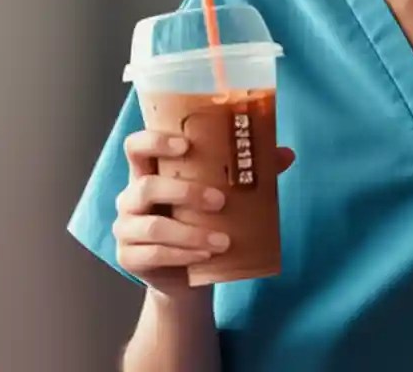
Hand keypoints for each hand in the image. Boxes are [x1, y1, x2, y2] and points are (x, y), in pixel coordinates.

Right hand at [113, 129, 294, 297]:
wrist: (188, 272)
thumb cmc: (200, 222)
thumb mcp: (220, 195)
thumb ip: (246, 172)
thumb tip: (286, 154)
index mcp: (148, 172)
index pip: (135, 146)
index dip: (154, 140)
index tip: (185, 144)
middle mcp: (131, 197)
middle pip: (146, 186)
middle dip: (185, 192)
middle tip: (220, 200)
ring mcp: (126, 228)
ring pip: (153, 226)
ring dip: (191, 233)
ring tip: (223, 240)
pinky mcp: (128, 257)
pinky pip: (153, 254)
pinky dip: (182, 254)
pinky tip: (205, 254)